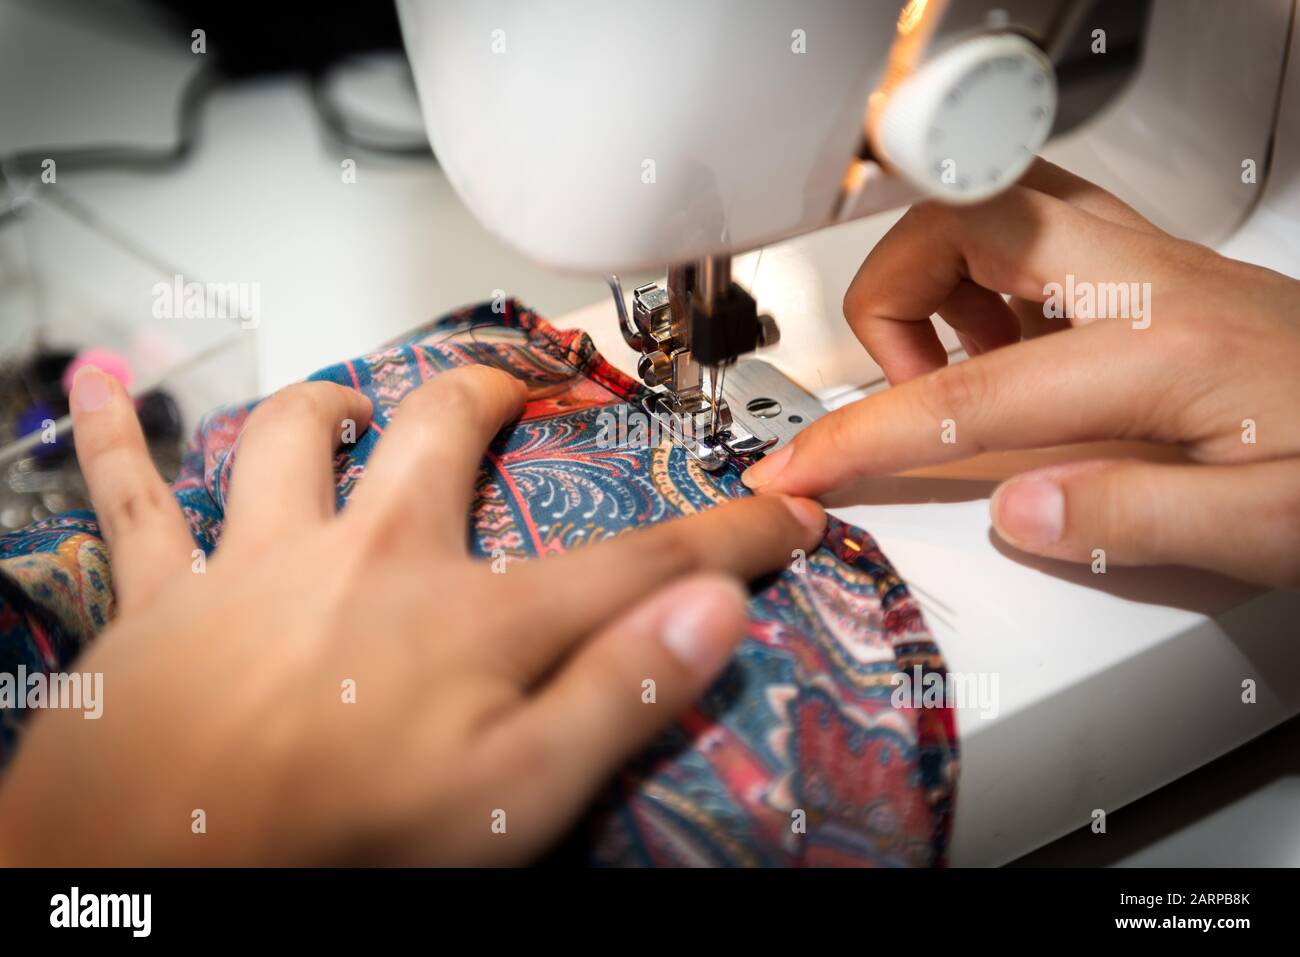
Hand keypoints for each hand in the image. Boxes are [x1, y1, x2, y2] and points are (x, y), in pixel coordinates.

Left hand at [0, 364, 824, 863]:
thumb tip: (714, 610)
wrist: (152, 867)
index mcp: (469, 615)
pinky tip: (98, 383)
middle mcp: (369, 555)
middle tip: (526, 382)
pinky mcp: (164, 594)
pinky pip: (133, 495)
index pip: (635, 561)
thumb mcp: (517, 800)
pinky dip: (117, 436)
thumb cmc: (338, 841)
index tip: (784, 513)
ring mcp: (260, 562)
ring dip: (332, 405)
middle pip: (446, 437)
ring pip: (294, 439)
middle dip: (498, 395)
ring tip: (356, 402)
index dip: (727, 537)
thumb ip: (620, 696)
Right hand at [742, 159, 1299, 586]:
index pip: (967, 394)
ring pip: (986, 211)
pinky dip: (984, 292)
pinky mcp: (1146, 267)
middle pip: (958, 220)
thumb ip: (1127, 522)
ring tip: (962, 371)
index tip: (803, 465)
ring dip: (938, 285)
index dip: (866, 435)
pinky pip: (1023, 239)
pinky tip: (1019, 360)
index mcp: (1160, 351)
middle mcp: (1143, 279)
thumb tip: (1013, 510)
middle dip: (891, 298)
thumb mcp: (1268, 530)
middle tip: (904, 383)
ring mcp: (1144, 261)